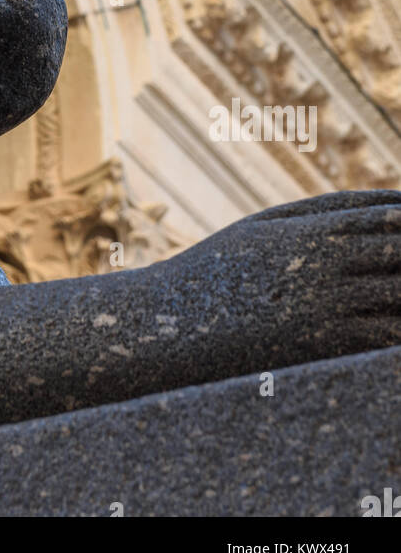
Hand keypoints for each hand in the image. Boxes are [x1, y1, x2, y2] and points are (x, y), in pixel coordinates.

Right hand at [164, 189, 400, 370]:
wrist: (172, 323)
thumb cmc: (217, 269)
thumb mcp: (261, 228)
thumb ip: (314, 214)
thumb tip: (364, 206)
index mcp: (306, 231)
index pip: (377, 215)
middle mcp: (321, 266)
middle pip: (395, 251)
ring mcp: (324, 307)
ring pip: (396, 296)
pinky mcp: (323, 346)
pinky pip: (380, 338)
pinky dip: (398, 331)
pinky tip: (398, 325)